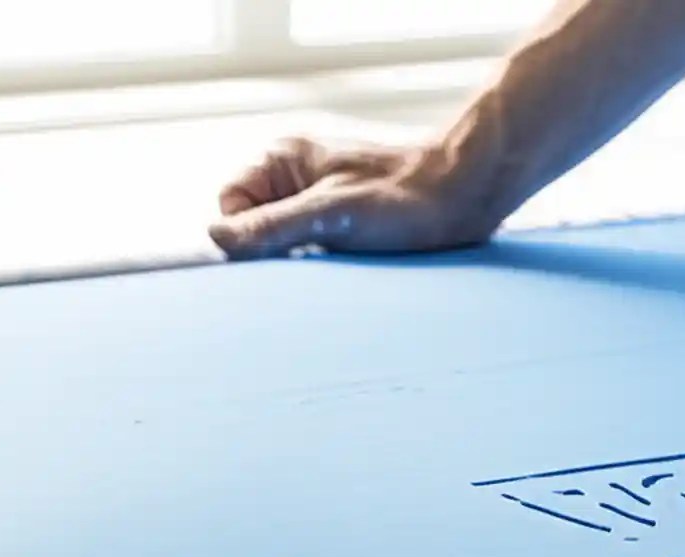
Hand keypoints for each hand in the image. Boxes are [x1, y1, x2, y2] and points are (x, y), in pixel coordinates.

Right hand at [208, 138, 484, 259]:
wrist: (467, 196)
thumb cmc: (405, 198)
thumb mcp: (332, 214)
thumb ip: (271, 226)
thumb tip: (216, 238)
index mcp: (284, 159)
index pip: (230, 205)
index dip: (246, 234)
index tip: (277, 254)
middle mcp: (296, 177)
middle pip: (254, 227)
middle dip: (273, 252)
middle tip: (310, 263)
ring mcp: (319, 201)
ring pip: (283, 244)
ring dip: (300, 263)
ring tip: (338, 263)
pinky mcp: (344, 224)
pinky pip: (312, 251)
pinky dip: (322, 266)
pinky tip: (348, 269)